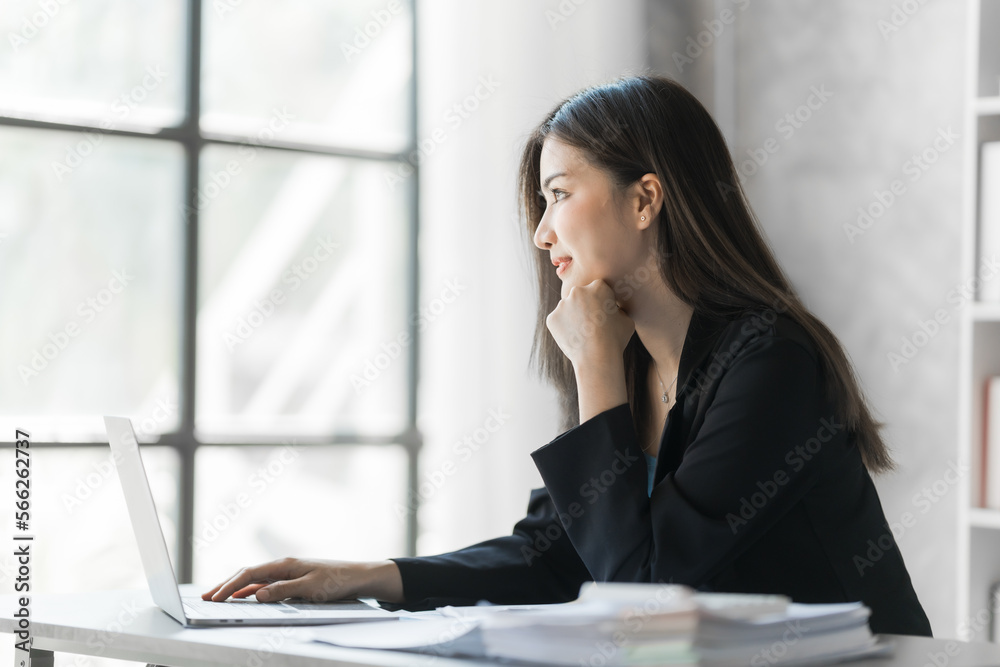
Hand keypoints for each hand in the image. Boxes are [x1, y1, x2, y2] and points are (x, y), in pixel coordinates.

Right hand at [200, 558, 402, 602]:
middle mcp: (283, 566)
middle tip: (206, 598)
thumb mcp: (311, 589)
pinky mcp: (294, 581)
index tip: (214, 598)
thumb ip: (283, 591)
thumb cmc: (338, 581)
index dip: (229, 586)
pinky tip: (243, 598)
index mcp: (285, 564)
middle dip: (225, 586)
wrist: (359, 577)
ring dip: (236, 589)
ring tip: (218, 599)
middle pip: (247, 575)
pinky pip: (266, 585)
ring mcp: (288, 573)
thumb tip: (256, 596)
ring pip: (255, 580)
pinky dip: (251, 592)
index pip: (249, 574)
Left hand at [546, 279, 635, 367]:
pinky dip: (564, 328)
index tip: (605, 313)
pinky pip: (559, 321)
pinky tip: (574, 338)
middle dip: (585, 306)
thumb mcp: (627, 320)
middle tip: (593, 324)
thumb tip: (614, 310)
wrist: (597, 356)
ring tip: (584, 334)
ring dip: (574, 317)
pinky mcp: (552, 318)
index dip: (603, 302)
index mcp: (598, 286)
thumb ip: (618, 310)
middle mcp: (577, 290)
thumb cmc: (615, 338)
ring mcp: (562, 304)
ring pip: (568, 308)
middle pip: (581, 296)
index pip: (599, 290)